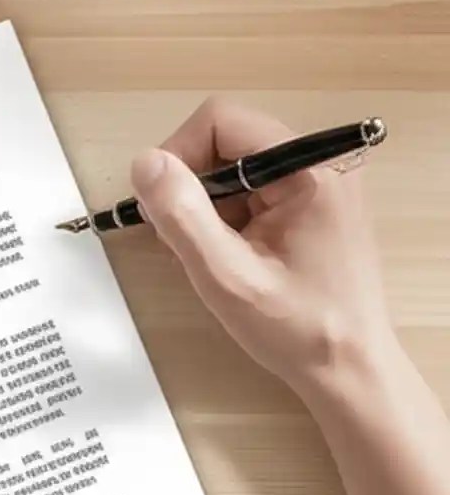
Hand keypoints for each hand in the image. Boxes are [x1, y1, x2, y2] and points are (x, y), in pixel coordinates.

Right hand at [129, 99, 396, 391]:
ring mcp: (318, 185)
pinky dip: (224, 216)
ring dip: (204, 204)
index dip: (178, 153)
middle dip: (189, 184)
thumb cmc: (296, 330)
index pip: (222, 121)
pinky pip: (251, 188)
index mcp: (310, 172)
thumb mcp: (227, 276)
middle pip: (226, 140)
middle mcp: (320, 165)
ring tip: (204, 255)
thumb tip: (145, 162)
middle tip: (177, 238)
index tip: (161, 204)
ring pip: (233, 165)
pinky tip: (224, 255)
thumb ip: (182, 215)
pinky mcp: (311, 205)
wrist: (349, 372)